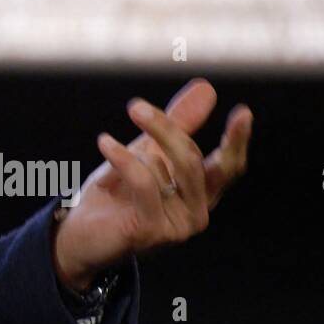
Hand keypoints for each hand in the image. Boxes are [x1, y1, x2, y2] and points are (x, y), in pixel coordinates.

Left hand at [52, 78, 252, 290]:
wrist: (80, 233)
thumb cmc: (116, 193)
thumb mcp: (145, 152)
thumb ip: (177, 125)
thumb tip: (207, 90)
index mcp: (200, 193)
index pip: (229, 167)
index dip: (237, 140)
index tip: (243, 112)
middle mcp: (196, 211)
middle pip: (193, 159)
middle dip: (166, 128)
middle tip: (136, 107)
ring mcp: (178, 225)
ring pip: (171, 167)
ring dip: (138, 147)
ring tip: (108, 143)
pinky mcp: (153, 231)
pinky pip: (145, 181)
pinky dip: (123, 158)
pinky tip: (105, 143)